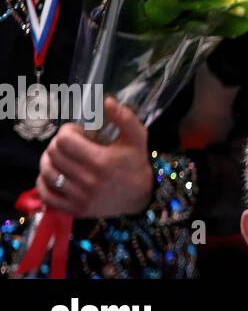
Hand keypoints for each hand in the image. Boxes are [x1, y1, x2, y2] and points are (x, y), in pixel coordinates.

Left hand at [36, 98, 152, 217]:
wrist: (140, 196)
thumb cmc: (135, 162)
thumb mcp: (137, 136)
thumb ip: (124, 117)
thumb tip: (105, 101)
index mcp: (101, 161)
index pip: (64, 140)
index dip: (67, 131)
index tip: (77, 131)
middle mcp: (88, 181)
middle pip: (53, 155)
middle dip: (57, 143)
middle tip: (69, 143)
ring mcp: (79, 197)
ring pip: (47, 173)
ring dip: (48, 161)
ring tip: (60, 156)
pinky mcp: (74, 209)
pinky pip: (46, 195)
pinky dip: (44, 182)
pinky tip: (53, 174)